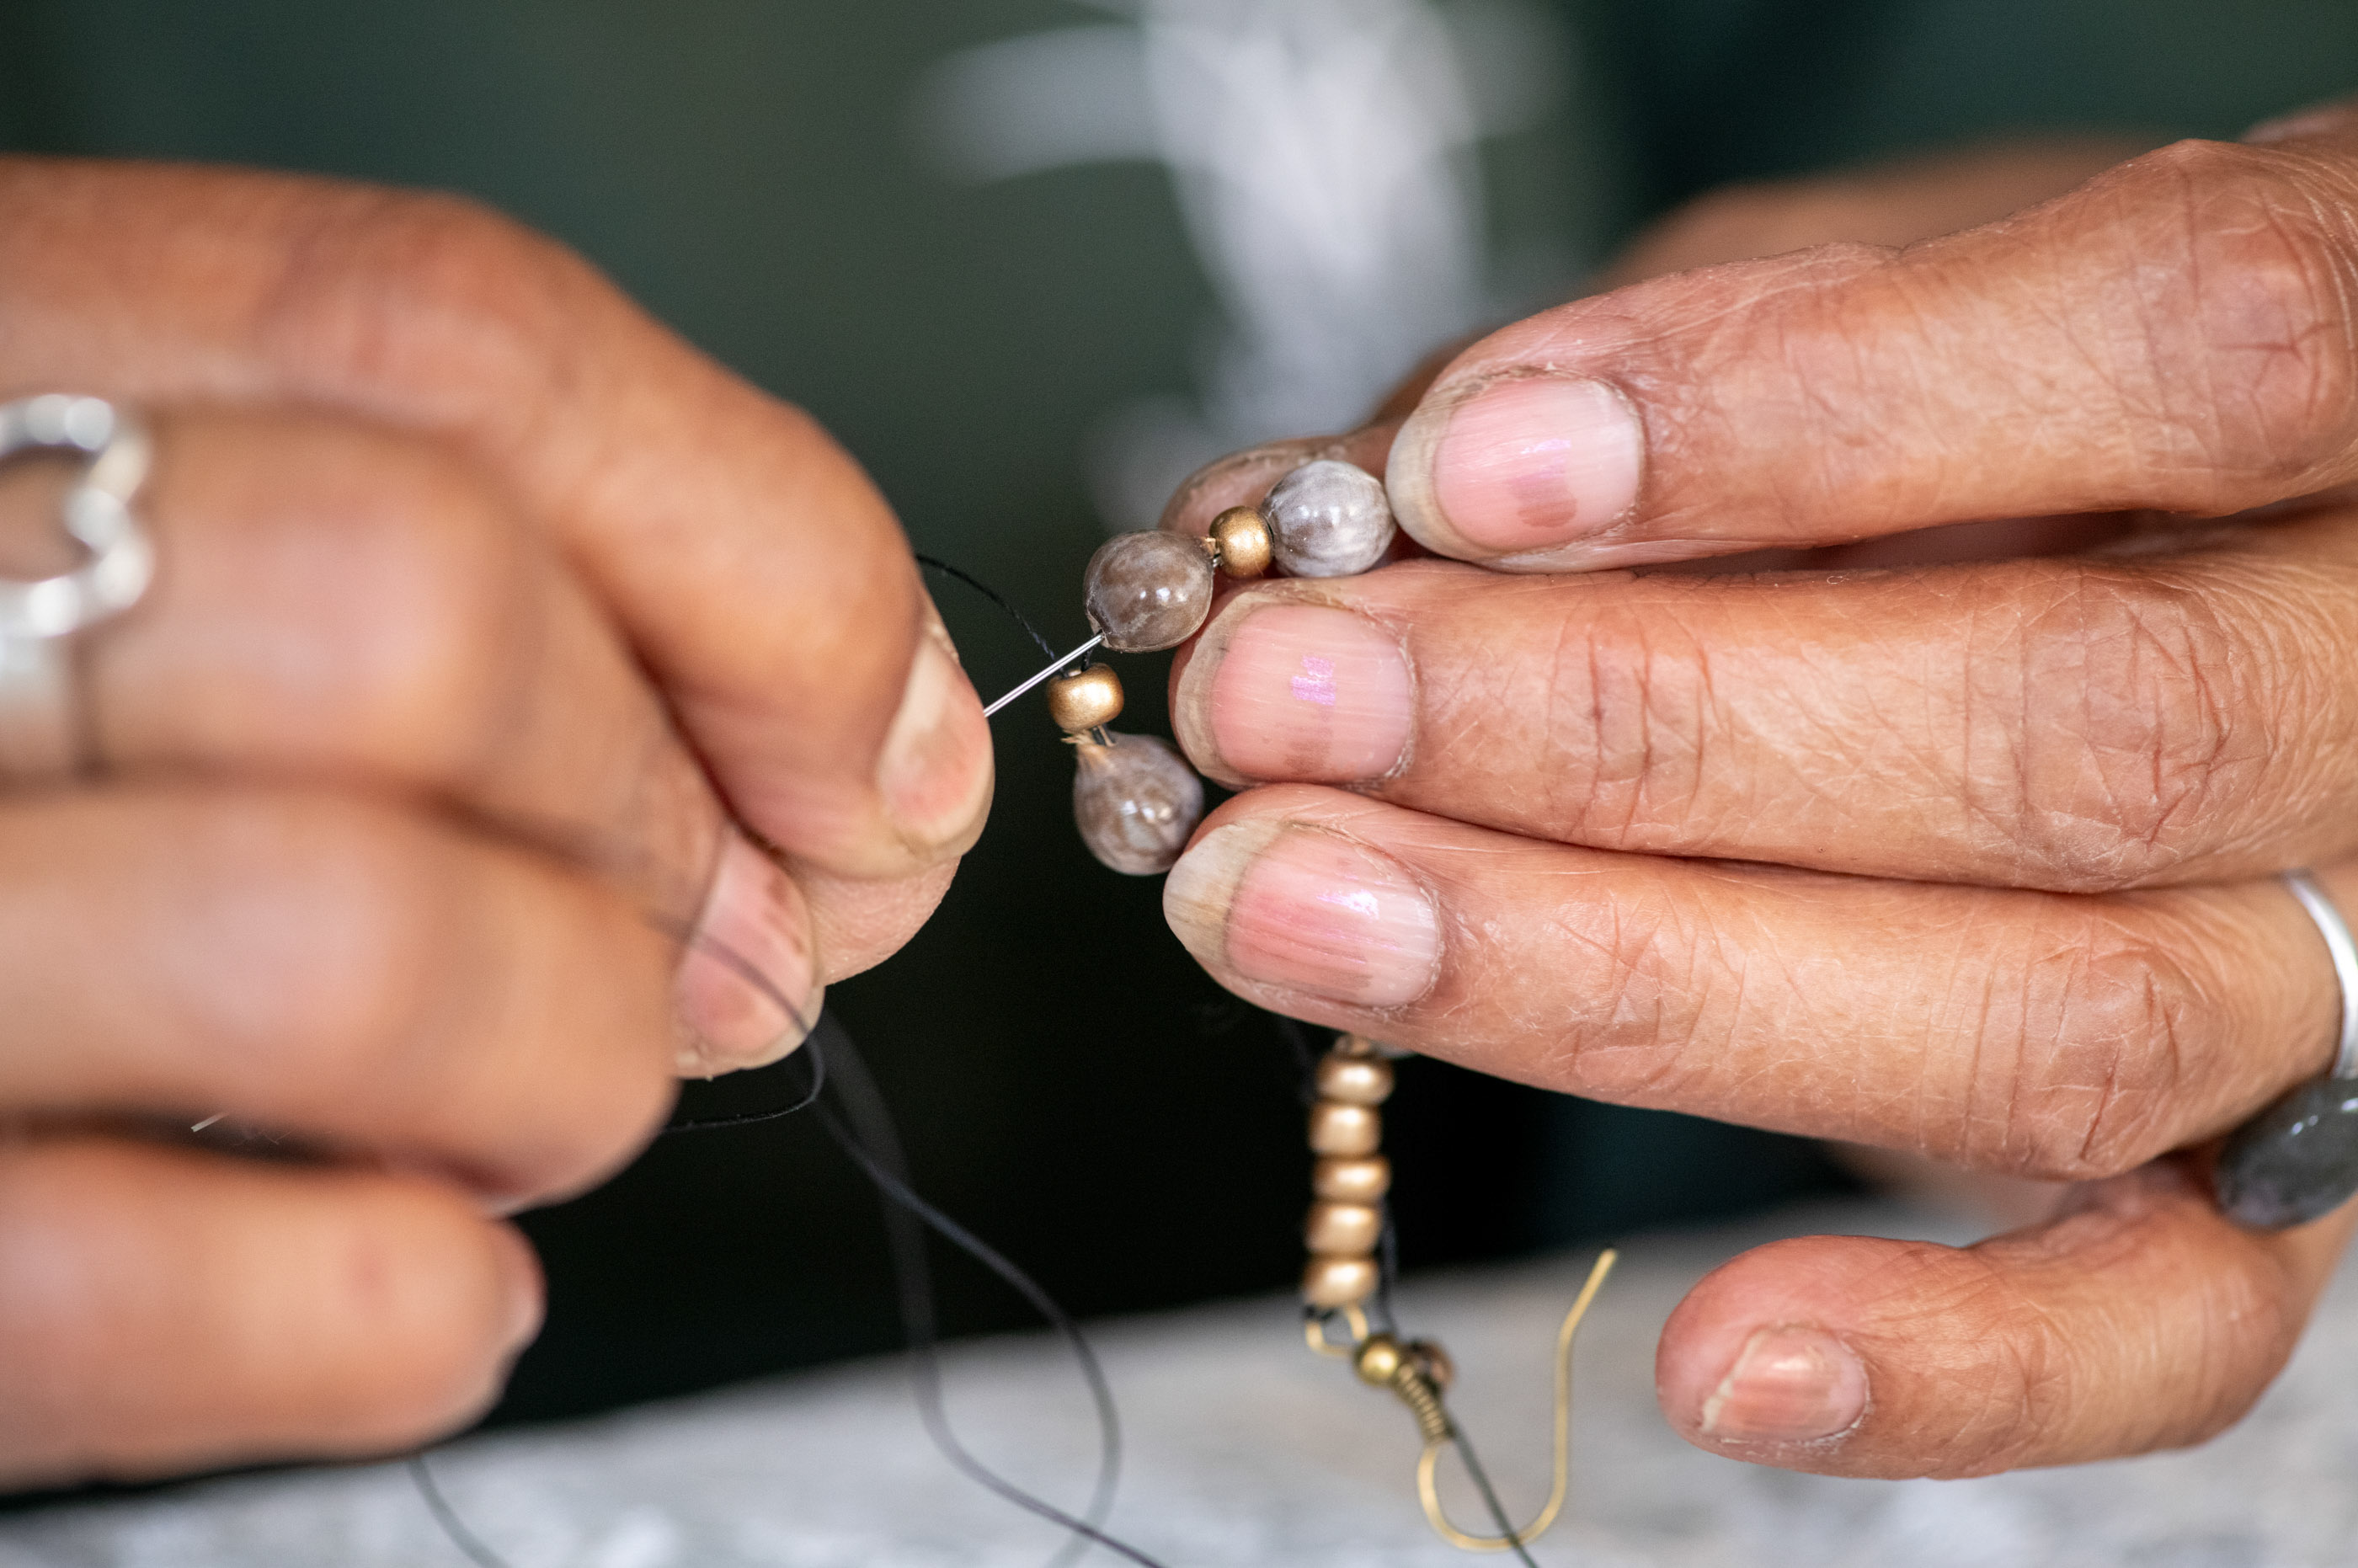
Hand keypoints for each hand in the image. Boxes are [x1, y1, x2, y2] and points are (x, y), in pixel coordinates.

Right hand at [0, 159, 990, 1484]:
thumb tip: (876, 772)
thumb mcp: (171, 545)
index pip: (442, 339)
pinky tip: (422, 1276)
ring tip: (542, 1095)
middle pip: (421, 609)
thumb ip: (507, 583)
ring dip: (565, 1062)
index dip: (768, 561)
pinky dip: (400, 1309)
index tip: (883, 755)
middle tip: (714, 948)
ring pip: (345, 938)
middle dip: (663, 825)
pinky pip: (168, 1297)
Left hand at [1158, 114, 2357, 1477]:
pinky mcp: (2286, 1176)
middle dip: (1619, 732)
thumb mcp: (1874, 273)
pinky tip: (1713, 1359)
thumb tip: (1317, 500)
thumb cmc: (2018, 385)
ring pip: (2062, 1022)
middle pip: (2073, 731)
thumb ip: (1647, 357)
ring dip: (1623, 981)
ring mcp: (2357, 957)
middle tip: (1281, 701)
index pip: (2177, 353)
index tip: (1459, 473)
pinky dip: (1948, 1365)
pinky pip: (2176, 1323)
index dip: (1790, 418)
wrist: (2212, 546)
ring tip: (1296, 910)